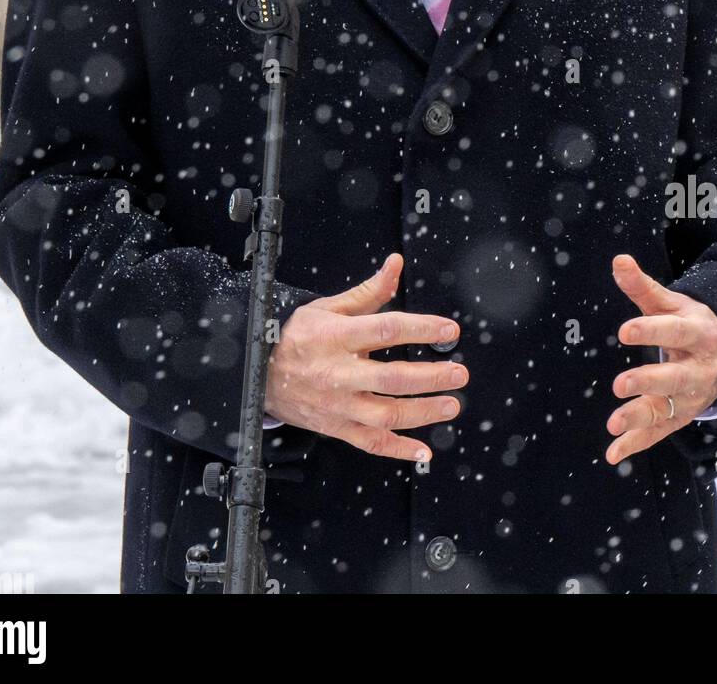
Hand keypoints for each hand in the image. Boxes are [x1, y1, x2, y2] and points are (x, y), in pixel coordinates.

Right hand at [265, 253, 468, 462]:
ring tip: (451, 405)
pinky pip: (371, 444)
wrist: (257, 374)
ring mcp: (338, 405)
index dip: (422, 329)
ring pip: (386, 415)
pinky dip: (399, 450)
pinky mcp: (336, 428)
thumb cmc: (296, 337)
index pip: (387, 330)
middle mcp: (339, 373)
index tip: (449, 330)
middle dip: (431, 378)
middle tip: (459, 373)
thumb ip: (368, 292)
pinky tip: (423, 451)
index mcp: (338, 337)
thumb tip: (396, 264)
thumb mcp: (327, 308)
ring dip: (423, 413)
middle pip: (393, 379)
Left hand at [604, 253, 716, 464]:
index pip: (674, 331)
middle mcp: (699, 368)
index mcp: (698, 333)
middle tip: (619, 385)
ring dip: (640, 418)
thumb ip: (643, 287)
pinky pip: (661, 432)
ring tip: (613, 425)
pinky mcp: (684, 415)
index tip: (624, 331)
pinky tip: (613, 453)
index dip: (650, 331)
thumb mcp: (673, 303)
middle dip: (648, 382)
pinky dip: (637, 443)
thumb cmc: (692, 322)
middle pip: (674, 377)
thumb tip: (618, 260)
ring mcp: (693, 396)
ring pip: (668, 409)